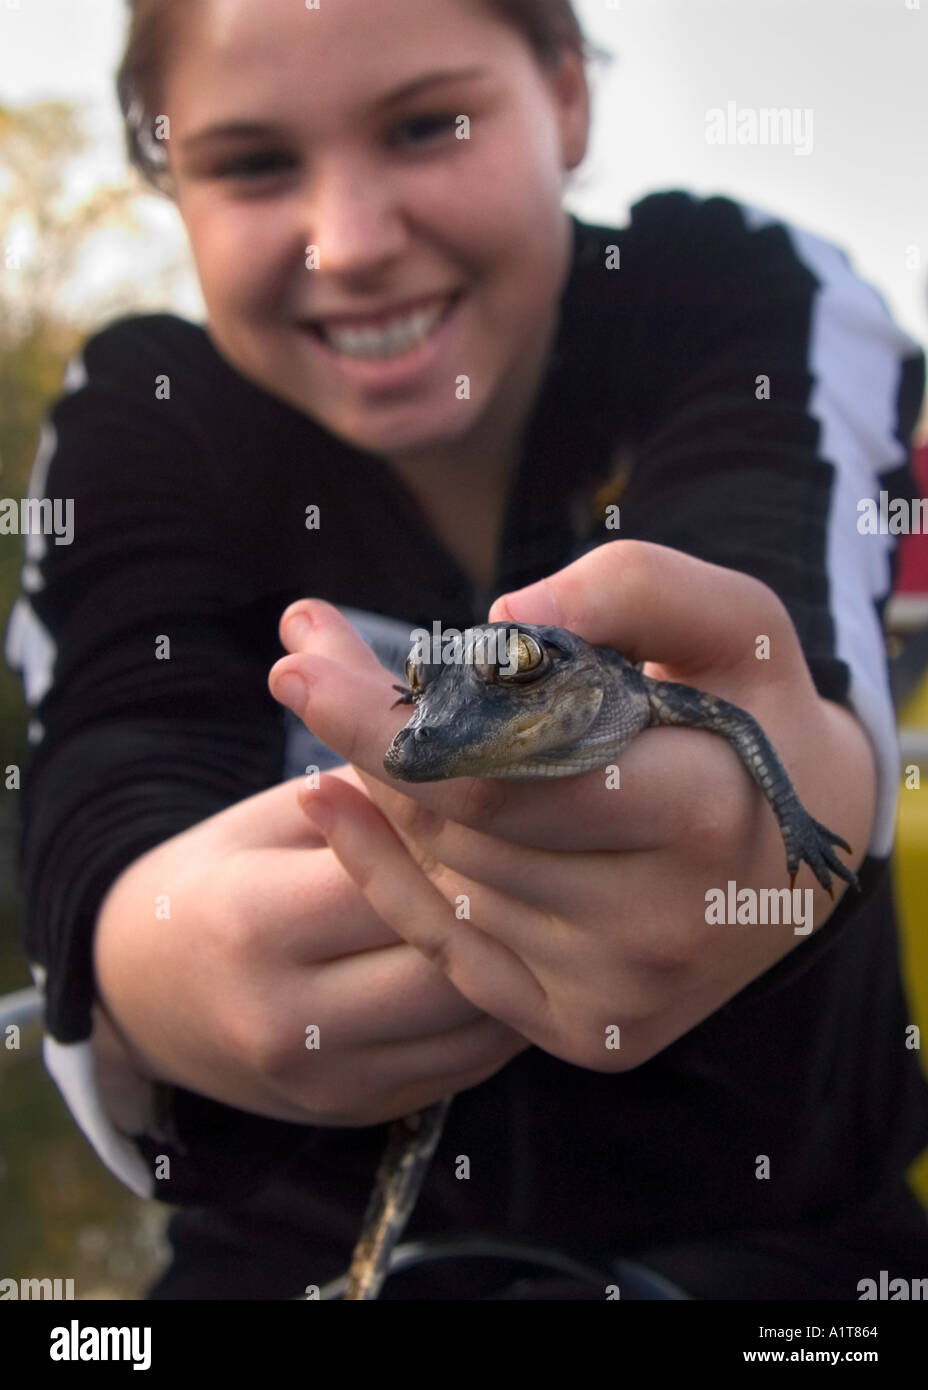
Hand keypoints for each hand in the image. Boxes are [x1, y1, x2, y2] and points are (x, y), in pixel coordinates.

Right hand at [92, 770, 525, 1129]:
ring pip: (471, 1020)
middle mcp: (288, 1017)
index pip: (393, 875)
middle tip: (554, 851)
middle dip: (508, 900)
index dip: (461, 834)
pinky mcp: (364, 1108)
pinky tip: (527, 959)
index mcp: (253, 922)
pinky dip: (506, 1008)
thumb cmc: (219, 879)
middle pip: (444, 958)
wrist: (147, 996)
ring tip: (553, 901)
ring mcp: (328, 1079)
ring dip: (523, 961)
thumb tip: (469, 750)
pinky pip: (470, 1063)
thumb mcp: (269, 818)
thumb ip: (364, 791)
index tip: (508, 797)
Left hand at [269, 540, 874, 1072]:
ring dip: (381, 799)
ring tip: (348, 727)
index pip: (501, 776)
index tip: (301, 668)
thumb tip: (503, 620)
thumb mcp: (730, 617)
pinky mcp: (585, 1028)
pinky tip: (334, 807)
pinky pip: (450, 947)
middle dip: (366, 746)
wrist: (804, 849)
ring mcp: (620, 991)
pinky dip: (384, 875)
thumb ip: (632, 587)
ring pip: (447, 882)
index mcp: (703, 813)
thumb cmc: (755, 712)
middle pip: (460, 831)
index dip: (390, 728)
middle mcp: (662, 925)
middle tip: (303, 675)